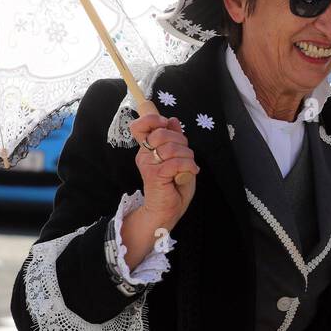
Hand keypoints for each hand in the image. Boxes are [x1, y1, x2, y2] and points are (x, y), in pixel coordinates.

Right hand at [128, 112, 197, 227]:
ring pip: (171, 147)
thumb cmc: (173, 186)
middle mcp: (144, 155)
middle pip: (162, 132)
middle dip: (181, 141)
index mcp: (147, 148)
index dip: (153, 119)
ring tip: (188, 167)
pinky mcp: (154, 175)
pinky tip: (189, 173)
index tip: (166, 124)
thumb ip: (174, 139)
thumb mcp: (179, 157)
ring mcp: (148, 165)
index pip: (140, 125)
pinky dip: (188, 166)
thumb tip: (173, 120)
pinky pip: (175, 162)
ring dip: (187, 156)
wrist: (166, 211)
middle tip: (185, 155)